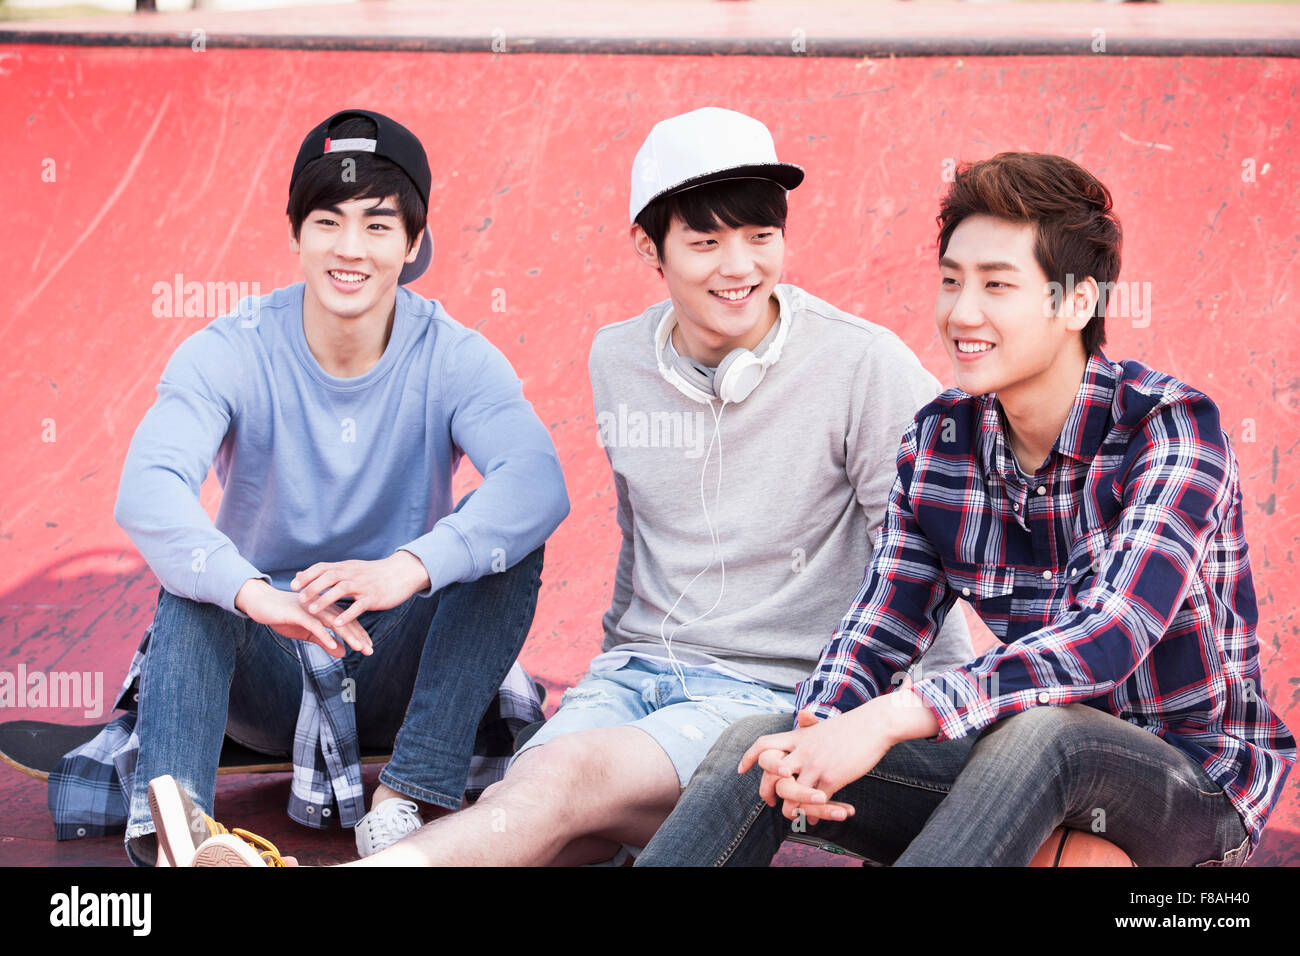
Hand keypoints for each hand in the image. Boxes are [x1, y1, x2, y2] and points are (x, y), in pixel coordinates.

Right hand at [234, 579, 371, 657]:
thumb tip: (343, 653)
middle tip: (370, 651)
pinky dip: (325, 635)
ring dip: (348, 636)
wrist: (261, 603)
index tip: (370, 648)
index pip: (348, 622)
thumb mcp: (308, 632)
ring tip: (359, 648)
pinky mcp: (298, 613)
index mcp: (326, 609)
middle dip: (359, 637)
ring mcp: (311, 609)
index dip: (359, 635)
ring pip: (334, 623)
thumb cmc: (285, 616)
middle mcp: (322, 607)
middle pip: (345, 622)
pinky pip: (314, 625)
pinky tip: (333, 645)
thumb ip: (325, 641)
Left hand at [291, 552, 429, 627]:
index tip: (293, 585)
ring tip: (311, 611)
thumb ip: (330, 573)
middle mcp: (353, 574)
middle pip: (329, 576)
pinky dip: (348, 614)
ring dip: (325, 600)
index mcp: (347, 568)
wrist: (402, 572)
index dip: (307, 575)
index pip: (323, 567)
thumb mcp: (352, 569)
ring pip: (342, 589)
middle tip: (299, 599)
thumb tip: (304, 574)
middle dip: (313, 587)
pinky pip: (360, 606)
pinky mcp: (374, 597)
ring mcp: (364, 585)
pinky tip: (338, 623)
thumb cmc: (375, 574)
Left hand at [741, 685, 940, 823]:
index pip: (764, 744)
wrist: (874, 725)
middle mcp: (801, 751)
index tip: (742, 769)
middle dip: (766, 791)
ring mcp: (815, 765)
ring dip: (790, 809)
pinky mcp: (831, 778)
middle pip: (771, 773)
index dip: (750, 757)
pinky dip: (813, 814)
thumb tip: (802, 715)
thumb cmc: (850, 727)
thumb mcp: (822, 724)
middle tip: (769, 801)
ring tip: (792, 815)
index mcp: (797, 737)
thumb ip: (808, 725)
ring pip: (790, 793)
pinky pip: (815, 803)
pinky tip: (815, 819)